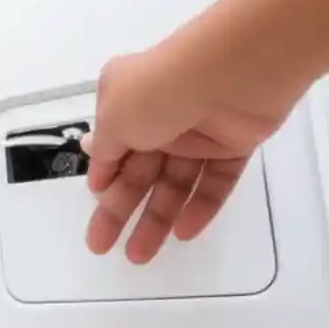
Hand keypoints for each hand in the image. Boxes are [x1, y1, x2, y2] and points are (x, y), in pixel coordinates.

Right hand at [80, 32, 308, 263]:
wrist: (234, 73)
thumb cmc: (161, 90)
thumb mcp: (114, 115)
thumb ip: (104, 145)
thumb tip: (94, 156)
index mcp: (126, 101)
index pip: (112, 150)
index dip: (103, 182)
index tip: (95, 208)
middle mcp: (160, 115)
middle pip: (138, 173)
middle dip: (119, 211)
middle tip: (103, 247)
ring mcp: (199, 132)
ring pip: (174, 183)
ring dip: (156, 218)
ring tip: (140, 255)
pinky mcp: (233, 145)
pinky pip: (214, 181)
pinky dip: (200, 206)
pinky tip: (184, 232)